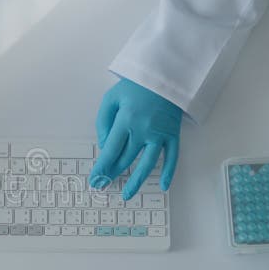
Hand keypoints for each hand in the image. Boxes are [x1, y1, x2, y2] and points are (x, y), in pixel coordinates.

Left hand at [89, 78, 181, 199]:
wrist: (164, 74)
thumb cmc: (134, 87)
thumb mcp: (110, 99)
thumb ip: (103, 123)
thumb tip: (104, 147)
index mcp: (126, 120)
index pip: (111, 151)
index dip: (102, 168)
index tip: (95, 180)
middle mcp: (143, 129)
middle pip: (126, 159)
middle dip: (113, 174)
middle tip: (103, 186)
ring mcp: (160, 134)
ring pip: (148, 164)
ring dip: (137, 181)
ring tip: (127, 194)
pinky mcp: (173, 135)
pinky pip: (172, 157)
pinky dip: (168, 173)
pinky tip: (162, 186)